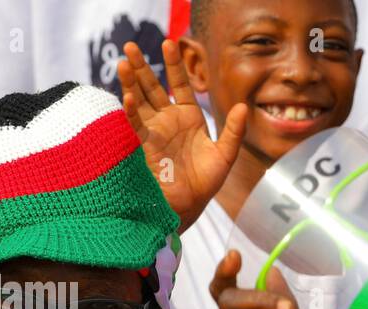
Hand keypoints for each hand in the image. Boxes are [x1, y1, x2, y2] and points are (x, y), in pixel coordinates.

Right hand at [118, 39, 247, 231]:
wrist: (190, 205)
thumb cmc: (206, 182)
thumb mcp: (225, 154)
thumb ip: (235, 131)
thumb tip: (244, 107)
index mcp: (188, 117)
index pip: (179, 84)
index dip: (174, 65)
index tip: (170, 43)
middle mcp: (167, 120)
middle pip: (152, 87)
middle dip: (142, 67)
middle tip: (131, 46)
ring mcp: (153, 131)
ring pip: (139, 101)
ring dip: (130, 82)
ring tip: (123, 62)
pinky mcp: (143, 145)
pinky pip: (135, 124)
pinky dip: (130, 111)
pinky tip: (127, 96)